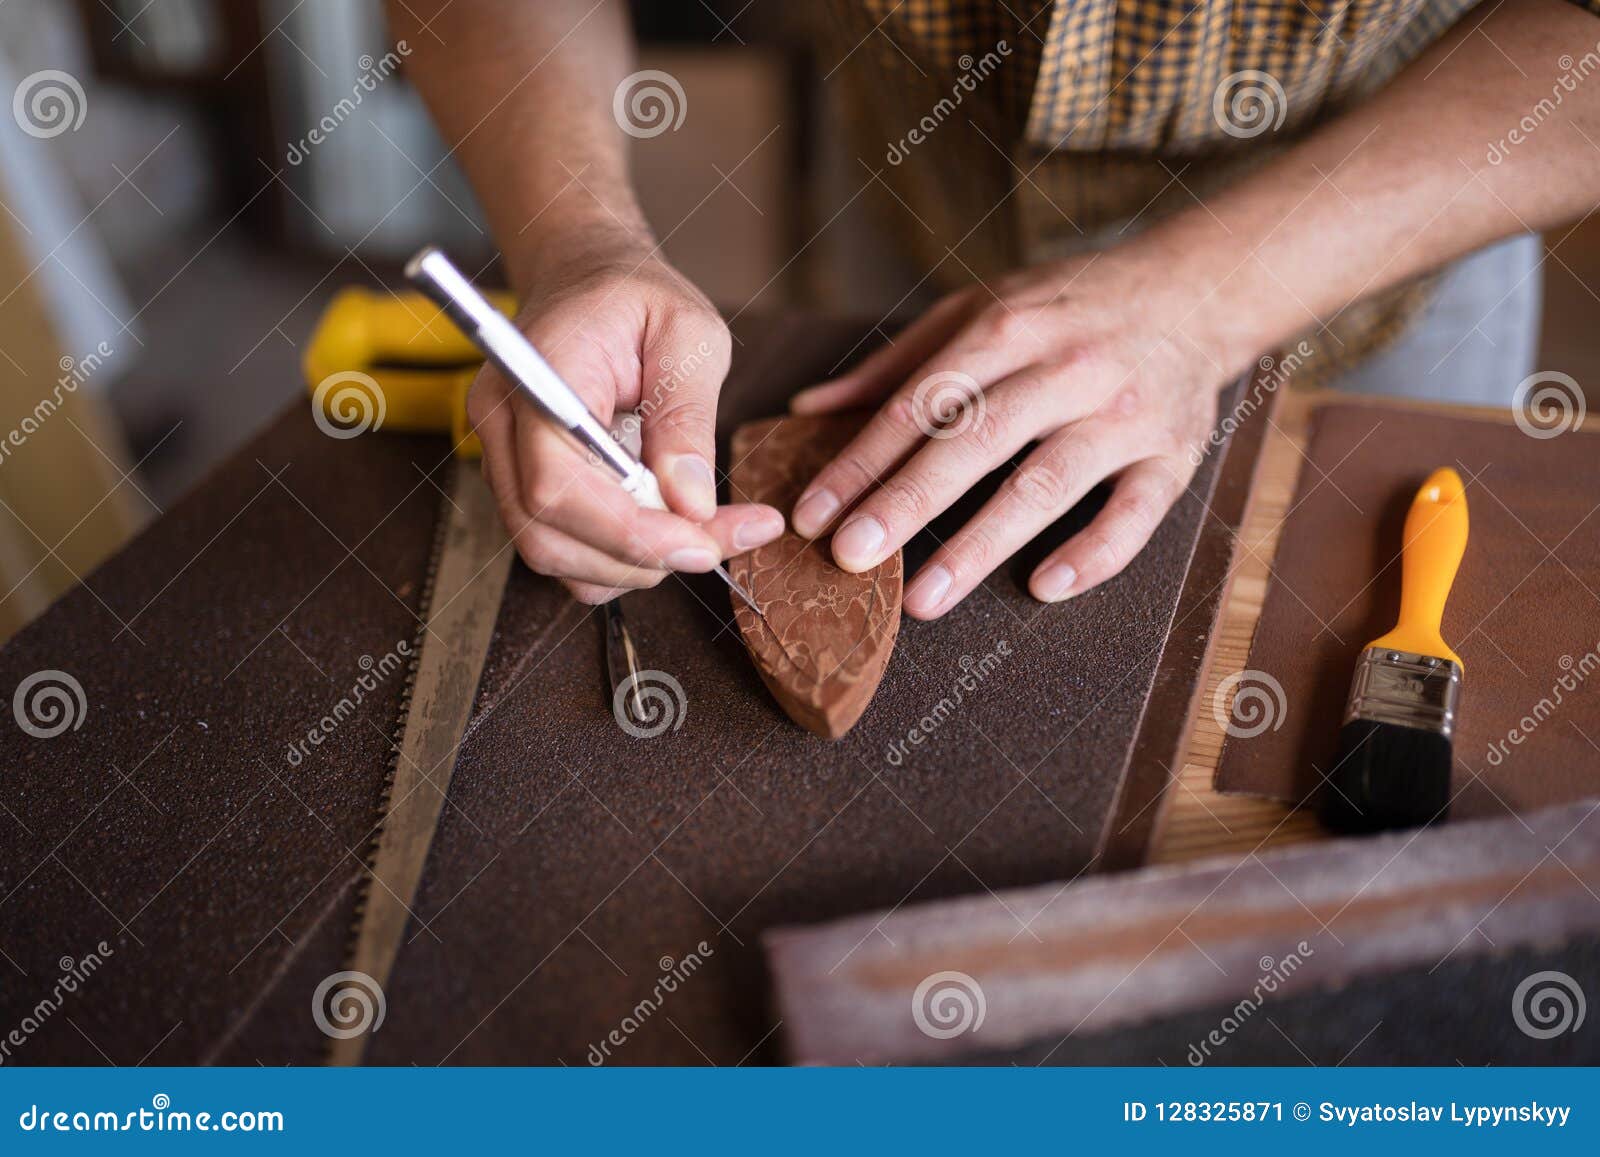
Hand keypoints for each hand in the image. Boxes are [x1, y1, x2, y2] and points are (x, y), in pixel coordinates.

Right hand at [468, 226, 783, 603]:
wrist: (587, 277)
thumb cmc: (637, 296)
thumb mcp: (689, 334)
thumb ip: (688, 416)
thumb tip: (692, 502)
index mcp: (537, 376)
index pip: (558, 486)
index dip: (628, 533)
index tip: (703, 544)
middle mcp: (502, 424)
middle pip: (548, 535)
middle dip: (640, 557)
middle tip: (719, 542)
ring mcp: (502, 458)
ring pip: (552, 553)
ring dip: (631, 564)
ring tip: (699, 531)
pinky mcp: (521, 482)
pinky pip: (560, 546)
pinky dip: (615, 558)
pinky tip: (663, 528)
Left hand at [787, 250, 1228, 618]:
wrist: (1197, 289)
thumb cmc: (1067, 309)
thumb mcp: (979, 308)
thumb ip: (896, 363)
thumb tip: (809, 409)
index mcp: (1008, 327)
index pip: (921, 403)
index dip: (862, 461)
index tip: (813, 515)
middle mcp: (1066, 367)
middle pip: (975, 441)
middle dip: (907, 502)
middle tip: (851, 558)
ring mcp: (1124, 413)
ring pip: (1046, 483)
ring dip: (981, 543)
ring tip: (923, 599)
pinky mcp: (1175, 454)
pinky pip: (1136, 513)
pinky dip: (1094, 552)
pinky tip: (1044, 588)